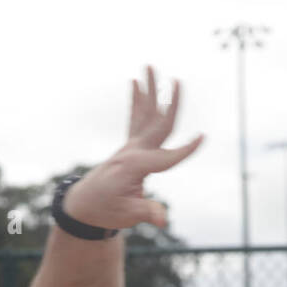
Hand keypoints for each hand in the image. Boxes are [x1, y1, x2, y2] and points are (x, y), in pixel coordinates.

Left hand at [62, 66, 203, 230]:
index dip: (186, 149)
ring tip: (149, 65)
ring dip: (149, 89)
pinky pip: (134, 118)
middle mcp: (133, 151)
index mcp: (137, 166)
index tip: (202, 137)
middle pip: (157, 121)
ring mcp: (130, 146)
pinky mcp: (128, 147)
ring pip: (145, 113)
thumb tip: (163, 221)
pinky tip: (136, 82)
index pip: (168, 156)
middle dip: (170, 102)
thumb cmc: (107, 211)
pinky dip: (136, 100)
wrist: (84, 206)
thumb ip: (148, 213)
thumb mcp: (129, 215)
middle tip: (178, 80)